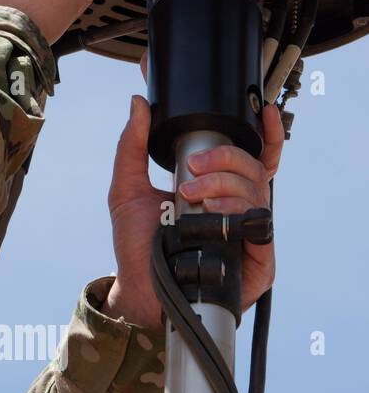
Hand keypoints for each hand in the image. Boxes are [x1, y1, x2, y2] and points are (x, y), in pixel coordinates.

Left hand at [104, 94, 284, 327]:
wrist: (140, 288)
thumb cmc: (138, 243)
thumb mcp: (127, 189)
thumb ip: (132, 147)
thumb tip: (139, 104)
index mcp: (217, 187)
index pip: (252, 155)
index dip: (265, 133)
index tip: (262, 112)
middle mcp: (238, 206)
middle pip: (254, 167)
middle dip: (224, 159)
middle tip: (192, 169)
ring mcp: (250, 230)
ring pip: (258, 191)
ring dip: (223, 185)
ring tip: (191, 197)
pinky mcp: (258, 258)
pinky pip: (261, 226)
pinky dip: (236, 213)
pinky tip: (213, 214)